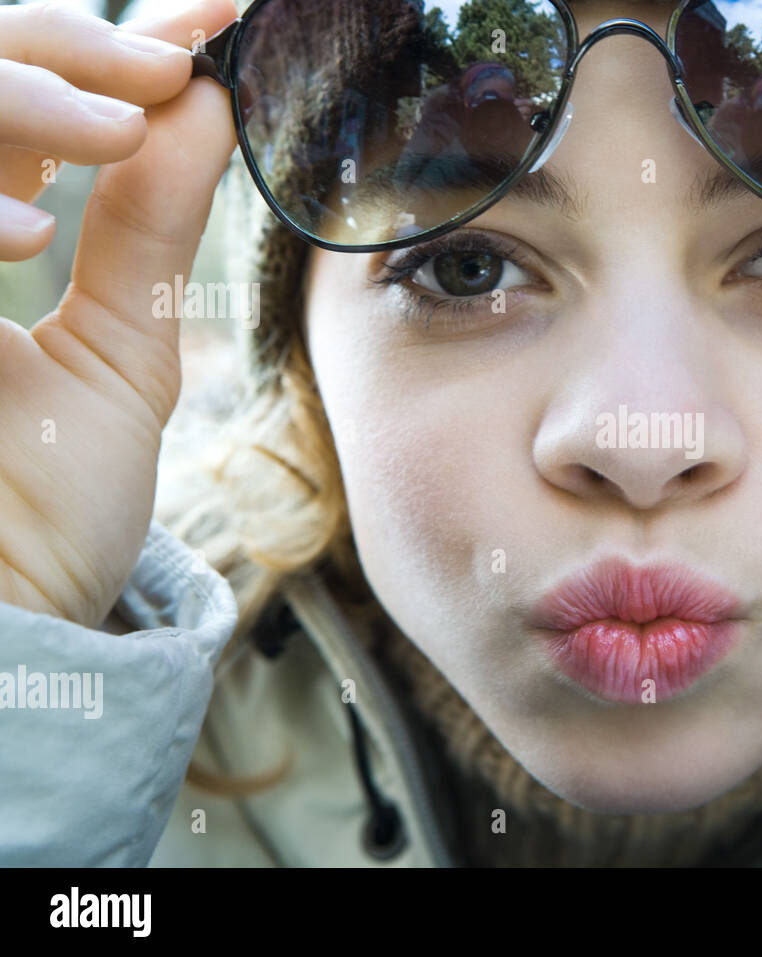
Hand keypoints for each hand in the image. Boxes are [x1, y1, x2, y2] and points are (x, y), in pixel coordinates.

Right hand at [0, 0, 235, 626]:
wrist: (6, 615)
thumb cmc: (56, 497)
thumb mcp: (125, 344)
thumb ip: (151, 227)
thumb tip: (203, 102)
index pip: (30, 92)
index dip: (111, 41)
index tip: (221, 14)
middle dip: (62, 49)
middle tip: (165, 68)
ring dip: (10, 102)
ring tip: (111, 133)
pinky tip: (24, 241)